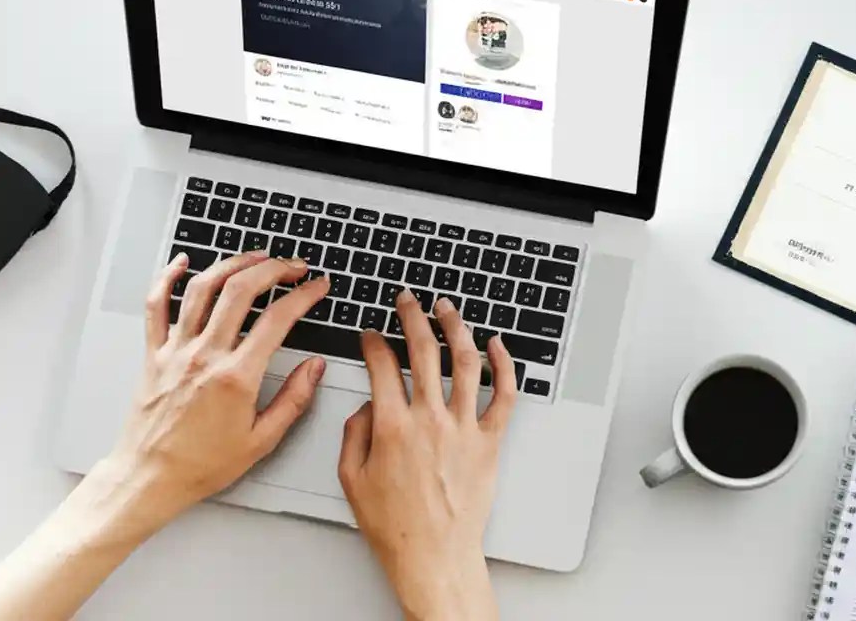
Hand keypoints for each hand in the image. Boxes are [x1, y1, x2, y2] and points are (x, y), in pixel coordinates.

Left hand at [103, 251, 331, 525]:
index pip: (277, 320)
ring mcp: (176, 351)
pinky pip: (157, 306)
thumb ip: (294, 399)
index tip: (317, 287)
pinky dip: (168, 278)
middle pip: (240, 291)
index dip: (304, 296)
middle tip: (293, 266)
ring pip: (202, 289)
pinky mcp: (154, 354)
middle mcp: (204, 357)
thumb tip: (315, 368)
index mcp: (236, 378)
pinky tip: (182, 263)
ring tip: (254, 257)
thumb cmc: (201, 465)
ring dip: (232, 264)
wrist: (149, 477)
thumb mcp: (262, 440)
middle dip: (273, 268)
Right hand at [339, 293, 517, 620]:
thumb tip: (366, 406)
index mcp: (391, 426)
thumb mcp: (351, 479)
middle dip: (412, 316)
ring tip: (448, 309)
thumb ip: (354, 434)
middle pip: (422, 350)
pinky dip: (504, 365)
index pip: (381, 365)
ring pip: (465, 362)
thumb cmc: (395, 525)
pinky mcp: (489, 441)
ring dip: (455, 328)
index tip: (372, 332)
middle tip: (408, 301)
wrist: (434, 554)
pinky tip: (497, 345)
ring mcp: (464, 428)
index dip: (374, 341)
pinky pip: (504, 394)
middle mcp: (429, 419)